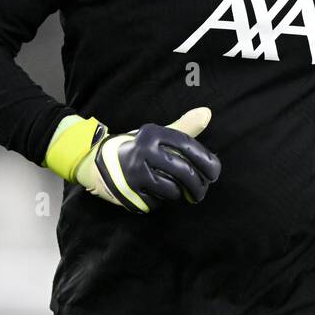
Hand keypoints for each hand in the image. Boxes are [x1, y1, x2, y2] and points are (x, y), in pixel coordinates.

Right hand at [75, 107, 221, 211]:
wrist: (99, 165)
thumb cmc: (140, 150)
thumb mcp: (159, 135)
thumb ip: (185, 127)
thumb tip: (207, 113)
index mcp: (152, 133)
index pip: (188, 146)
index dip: (206, 160)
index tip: (215, 172)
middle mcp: (142, 150)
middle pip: (183, 171)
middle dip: (199, 184)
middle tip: (203, 190)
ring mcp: (133, 172)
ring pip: (172, 189)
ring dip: (182, 193)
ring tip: (186, 193)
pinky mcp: (128, 191)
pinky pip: (157, 201)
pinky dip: (164, 201)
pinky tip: (164, 195)